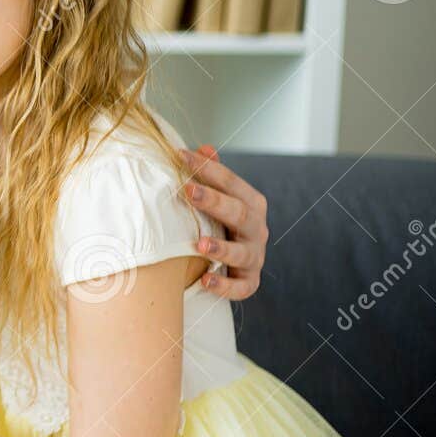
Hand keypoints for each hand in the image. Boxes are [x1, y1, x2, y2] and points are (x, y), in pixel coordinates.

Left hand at [178, 144, 268, 301]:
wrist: (235, 261)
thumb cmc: (221, 221)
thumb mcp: (220, 197)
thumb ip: (213, 174)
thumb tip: (203, 148)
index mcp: (251, 204)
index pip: (231, 182)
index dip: (207, 169)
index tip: (179, 156)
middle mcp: (256, 229)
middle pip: (239, 213)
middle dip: (213, 201)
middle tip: (187, 189)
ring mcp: (254, 256)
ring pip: (243, 253)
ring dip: (221, 249)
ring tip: (199, 245)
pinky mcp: (249, 281)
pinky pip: (242, 287)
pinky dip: (225, 285)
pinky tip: (206, 279)